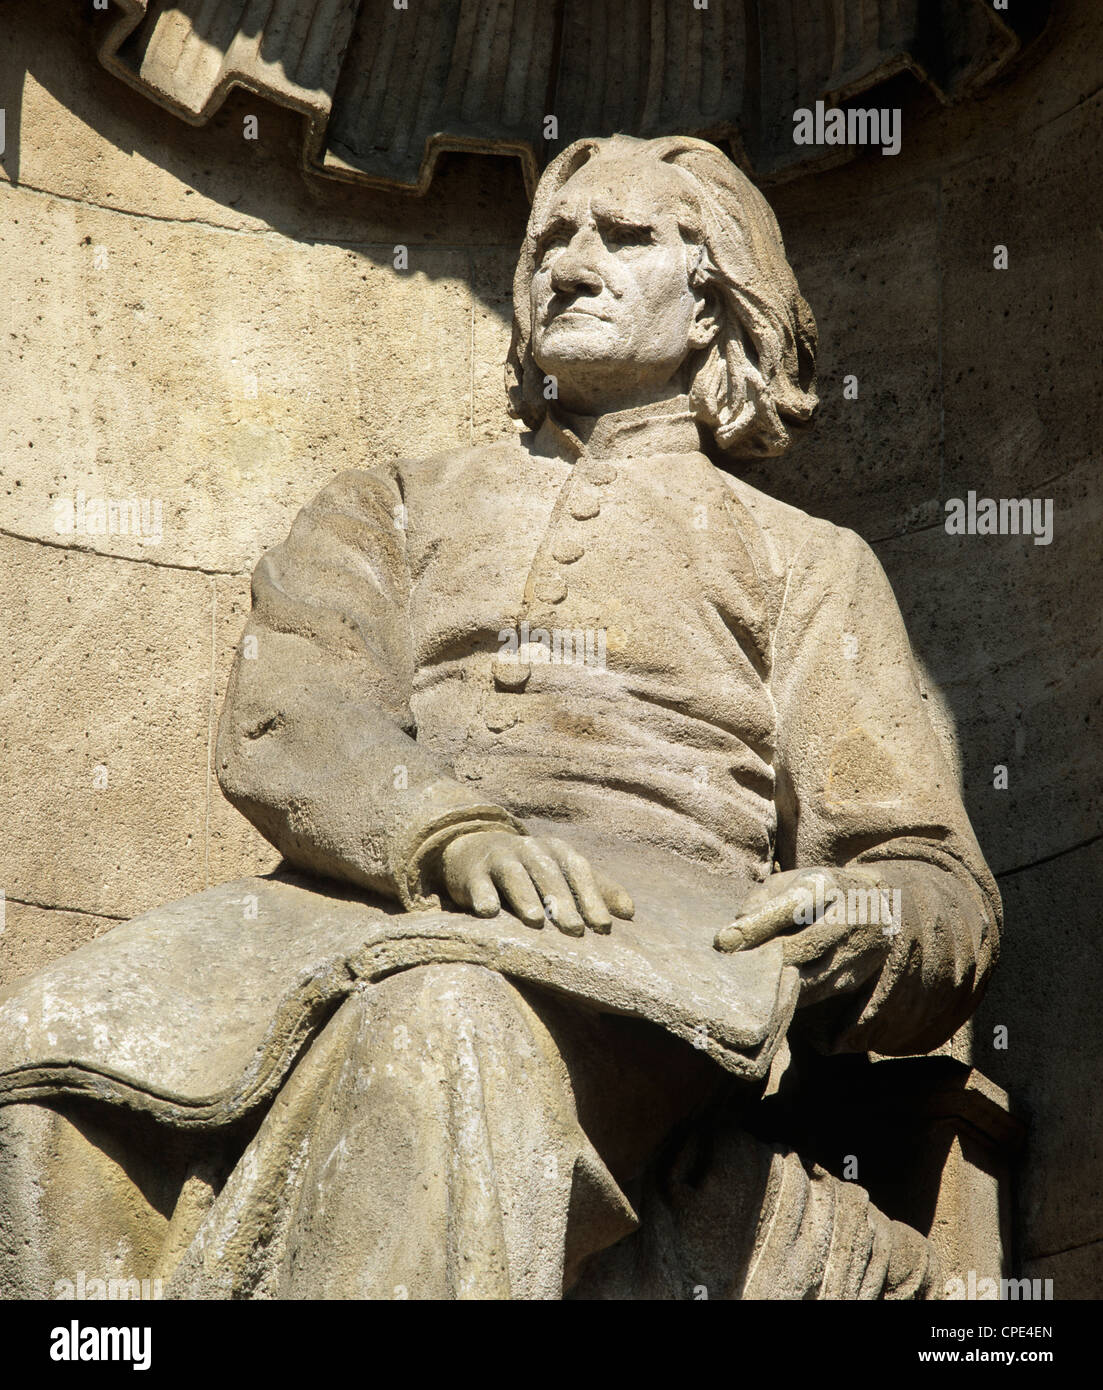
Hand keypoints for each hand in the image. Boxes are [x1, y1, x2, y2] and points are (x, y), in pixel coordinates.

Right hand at [440, 831, 634, 935]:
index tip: (604, 926)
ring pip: (514, 875)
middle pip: (549, 874)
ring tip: (535, 921)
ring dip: (525, 896)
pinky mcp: (472, 873)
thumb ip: (596, 890)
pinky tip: (488, 913)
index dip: (592, 896)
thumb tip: (630, 913)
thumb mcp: (563, 873)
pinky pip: (478, 884)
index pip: (578, 870)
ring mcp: (500, 858)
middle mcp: (530, 850)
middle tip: (574, 931)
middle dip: (562, 902)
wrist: (475, 850)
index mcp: (557, 850)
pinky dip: (483, 896)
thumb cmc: (530, 870)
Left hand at [713, 867, 895, 1003]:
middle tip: (729, 967)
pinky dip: (791, 993)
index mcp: (824, 886)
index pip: (787, 908)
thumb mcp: (792, 880)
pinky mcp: (853, 977)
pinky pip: (815, 993)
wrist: (879, 903)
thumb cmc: (819, 890)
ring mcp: (854, 951)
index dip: (754, 926)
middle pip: (797, 947)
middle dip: (762, 959)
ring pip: (807, 976)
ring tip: (745, 982)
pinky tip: (770, 991)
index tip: (722, 941)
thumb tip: (736, 930)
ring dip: (774, 981)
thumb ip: (762, 899)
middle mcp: (845, 918)